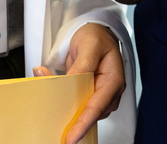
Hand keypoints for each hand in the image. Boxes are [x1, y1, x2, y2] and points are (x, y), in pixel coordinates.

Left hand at [33, 23, 124, 143]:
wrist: (95, 32)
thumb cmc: (97, 37)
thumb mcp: (89, 46)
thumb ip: (81, 66)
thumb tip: (68, 82)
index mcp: (114, 80)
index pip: (97, 107)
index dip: (84, 123)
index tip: (71, 137)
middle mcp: (109, 91)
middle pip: (91, 114)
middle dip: (75, 124)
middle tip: (58, 131)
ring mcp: (100, 94)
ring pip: (84, 113)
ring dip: (69, 114)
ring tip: (52, 114)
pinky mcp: (90, 95)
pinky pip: (79, 106)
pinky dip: (67, 107)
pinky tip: (57, 105)